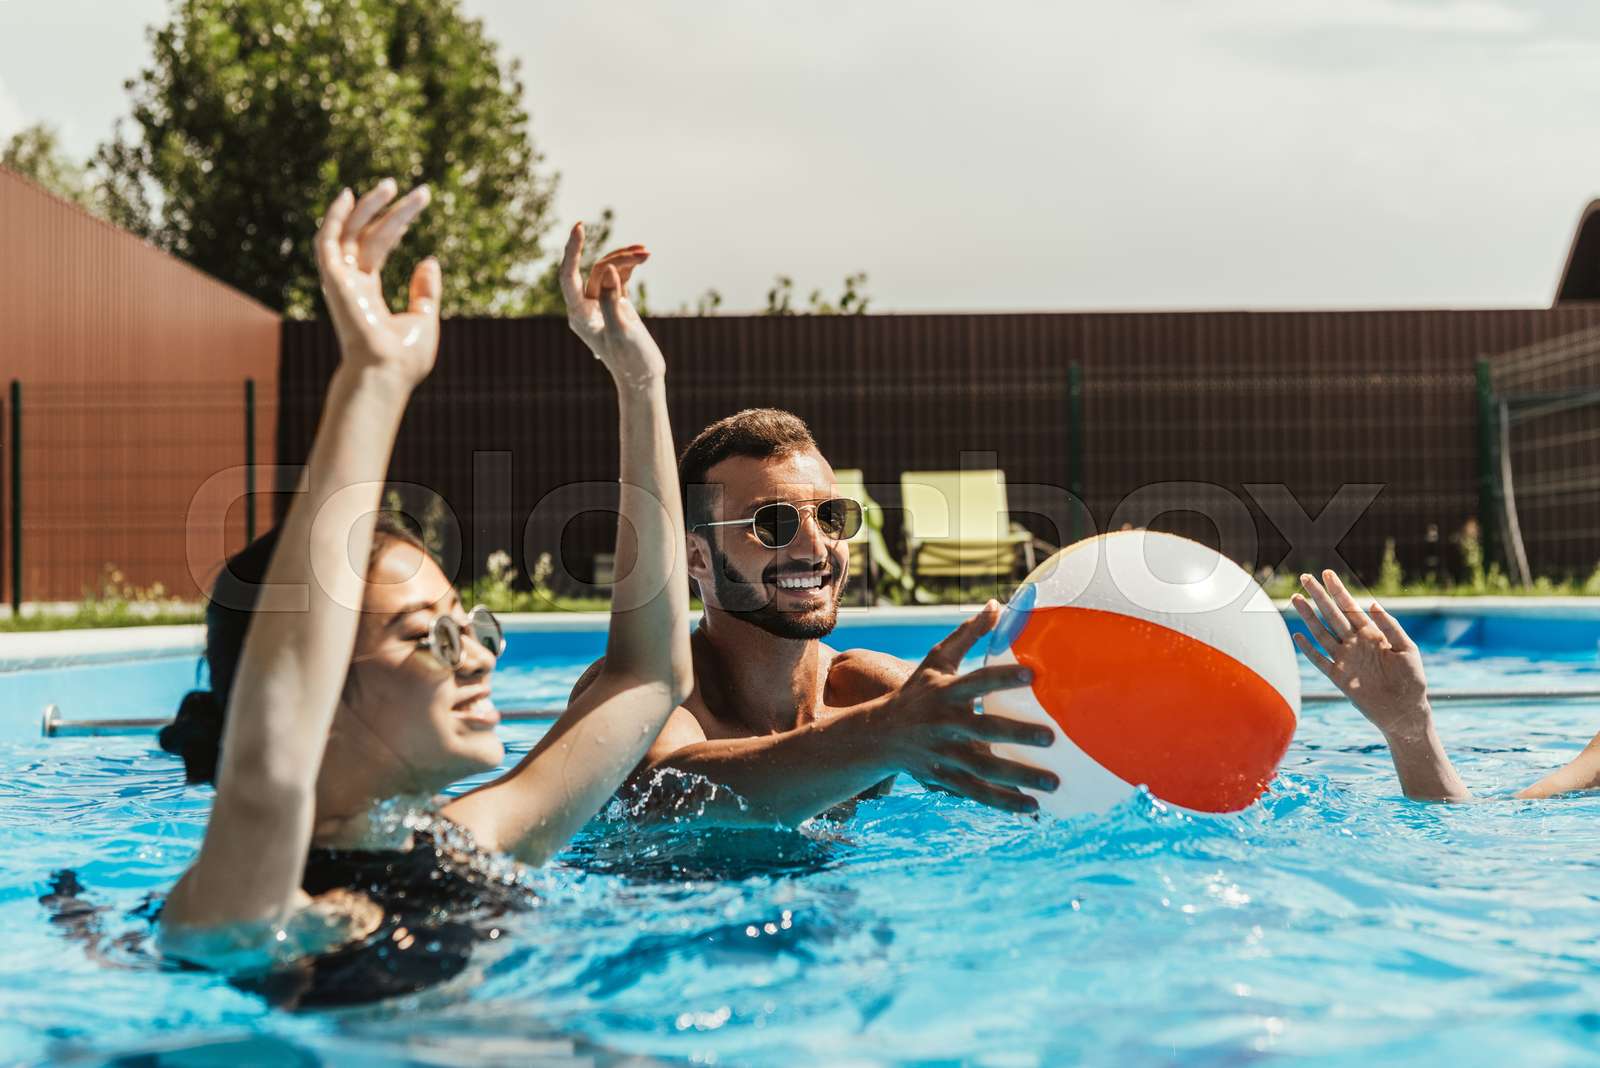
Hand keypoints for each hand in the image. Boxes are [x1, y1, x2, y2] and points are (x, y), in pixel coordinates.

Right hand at [315, 180, 440, 385]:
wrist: (387, 372)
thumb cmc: (404, 357)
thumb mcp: (423, 318)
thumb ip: (425, 290)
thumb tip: (429, 259)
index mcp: (367, 294)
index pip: (377, 249)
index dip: (395, 226)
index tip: (416, 205)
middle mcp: (350, 284)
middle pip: (368, 236)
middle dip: (392, 212)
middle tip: (422, 192)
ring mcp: (339, 281)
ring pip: (350, 233)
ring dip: (368, 207)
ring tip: (391, 185)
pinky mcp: (333, 279)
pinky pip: (327, 241)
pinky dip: (333, 218)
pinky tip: (348, 196)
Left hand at [559, 221, 662, 385]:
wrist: (644, 379)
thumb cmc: (631, 361)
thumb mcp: (622, 331)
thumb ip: (611, 300)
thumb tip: (609, 270)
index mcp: (579, 314)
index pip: (568, 275)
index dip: (573, 250)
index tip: (580, 226)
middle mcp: (586, 307)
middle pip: (597, 270)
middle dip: (618, 257)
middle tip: (643, 252)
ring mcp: (601, 304)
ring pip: (609, 271)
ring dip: (627, 260)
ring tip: (647, 252)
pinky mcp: (616, 304)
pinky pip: (619, 277)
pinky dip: (630, 267)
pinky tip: (644, 258)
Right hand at [875, 601, 1058, 812]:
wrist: (880, 735)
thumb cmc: (917, 691)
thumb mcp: (937, 660)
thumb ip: (969, 634)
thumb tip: (999, 604)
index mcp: (945, 692)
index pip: (975, 682)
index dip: (1001, 678)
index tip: (1032, 674)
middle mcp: (944, 725)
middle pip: (983, 731)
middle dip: (1017, 735)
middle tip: (1052, 737)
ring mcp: (945, 755)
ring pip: (984, 770)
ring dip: (1019, 777)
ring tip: (1054, 782)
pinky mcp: (946, 779)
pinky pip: (977, 793)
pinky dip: (1004, 802)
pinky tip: (1032, 806)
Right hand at [1292, 570, 1430, 739]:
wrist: (1405, 710)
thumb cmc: (1412, 679)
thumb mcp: (1407, 649)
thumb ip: (1391, 627)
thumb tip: (1373, 604)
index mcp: (1372, 633)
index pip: (1351, 607)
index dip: (1338, 590)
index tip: (1327, 573)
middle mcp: (1355, 643)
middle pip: (1332, 615)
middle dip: (1319, 596)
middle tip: (1305, 578)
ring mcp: (1345, 659)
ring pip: (1321, 633)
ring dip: (1308, 616)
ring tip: (1296, 598)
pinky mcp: (1338, 677)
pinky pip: (1320, 660)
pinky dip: (1308, 649)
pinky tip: (1298, 635)